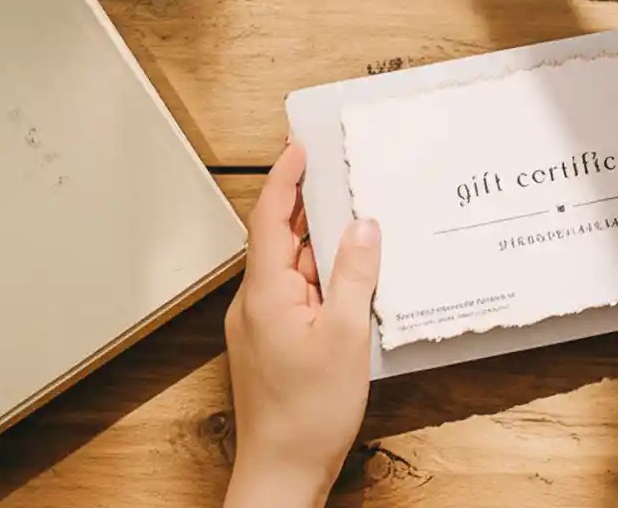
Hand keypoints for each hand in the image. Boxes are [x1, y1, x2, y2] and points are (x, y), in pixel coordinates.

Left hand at [223, 143, 380, 507]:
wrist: (282, 470)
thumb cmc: (309, 412)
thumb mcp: (347, 335)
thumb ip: (355, 275)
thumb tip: (363, 227)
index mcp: (265, 293)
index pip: (268, 217)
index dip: (283, 178)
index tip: (298, 147)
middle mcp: (254, 304)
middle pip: (278, 239)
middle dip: (305, 204)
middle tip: (333, 171)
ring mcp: (261, 326)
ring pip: (290, 269)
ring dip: (318, 245)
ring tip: (355, 221)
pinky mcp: (273, 345)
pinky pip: (296, 295)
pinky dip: (320, 277)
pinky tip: (350, 280)